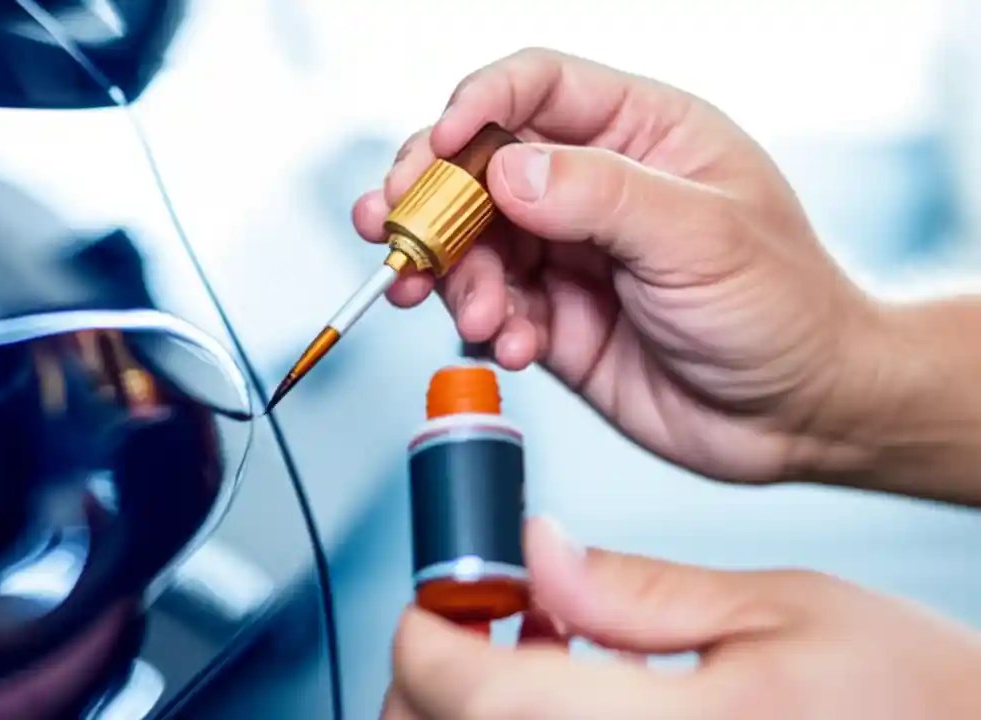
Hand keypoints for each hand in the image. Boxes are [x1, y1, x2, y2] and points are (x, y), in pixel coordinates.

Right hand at [354, 48, 892, 485]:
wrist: (797, 415)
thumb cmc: (782, 308)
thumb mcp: (700, 238)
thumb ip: (599, 196)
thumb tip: (505, 171)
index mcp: (641, 133)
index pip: (537, 87)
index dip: (478, 104)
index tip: (441, 146)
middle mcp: (594, 186)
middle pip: (480, 164)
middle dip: (431, 196)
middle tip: (394, 228)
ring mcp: (569, 252)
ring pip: (472, 242)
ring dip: (452, 276)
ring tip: (470, 312)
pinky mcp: (553, 316)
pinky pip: (489, 308)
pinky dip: (485, 327)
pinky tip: (514, 346)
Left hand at [380, 518, 980, 718]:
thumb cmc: (914, 700)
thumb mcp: (776, 610)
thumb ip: (632, 590)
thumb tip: (534, 551)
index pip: (469, 692)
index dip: (426, 632)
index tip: (439, 593)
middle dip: (434, 677)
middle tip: (478, 616)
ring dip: (475, 707)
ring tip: (536, 647)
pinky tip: (573, 693)